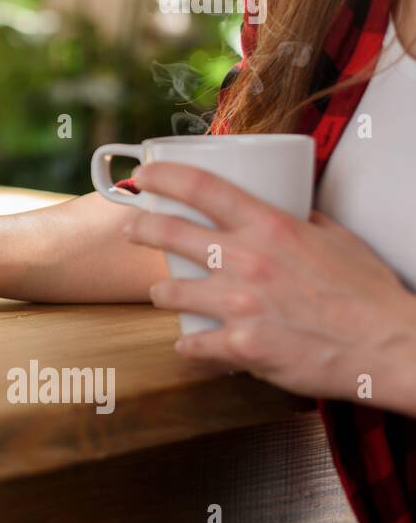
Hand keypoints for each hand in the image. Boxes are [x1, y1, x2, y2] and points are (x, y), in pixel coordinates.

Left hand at [124, 161, 415, 412]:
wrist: (389, 346)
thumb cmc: (368, 293)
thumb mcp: (337, 238)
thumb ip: (303, 221)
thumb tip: (287, 207)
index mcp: (270, 227)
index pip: (202, 188)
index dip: (164, 176)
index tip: (146, 176)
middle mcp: (247, 261)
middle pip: (168, 233)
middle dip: (141, 228)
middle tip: (134, 229)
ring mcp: (240, 304)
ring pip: (169, 292)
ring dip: (162, 292)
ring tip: (163, 293)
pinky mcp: (241, 346)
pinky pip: (193, 343)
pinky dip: (189, 344)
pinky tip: (190, 343)